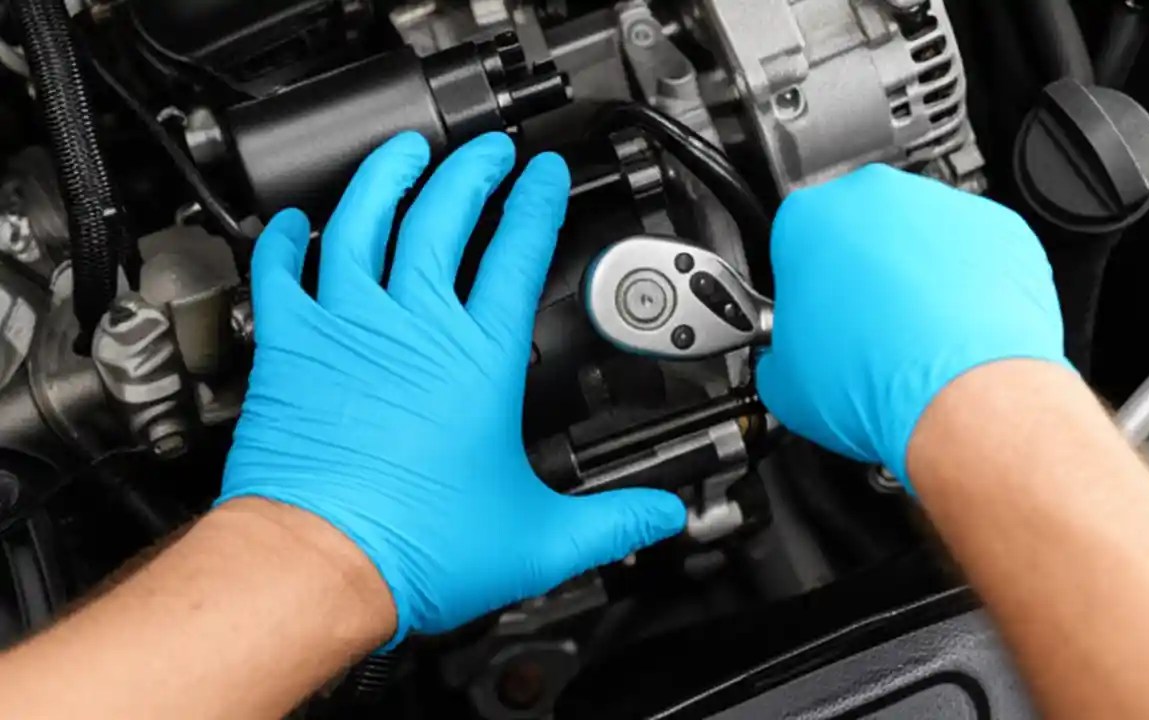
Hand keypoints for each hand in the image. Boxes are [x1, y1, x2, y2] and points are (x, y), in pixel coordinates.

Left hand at [219, 132, 686, 644]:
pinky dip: (288, 239)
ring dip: (387, 177)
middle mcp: (413, 325)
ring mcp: (347, 326)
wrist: (317, 562)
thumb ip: (610, 523)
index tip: (545, 177)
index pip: (518, 253)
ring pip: (365, 221)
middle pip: (444, 216)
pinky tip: (294, 222)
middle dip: (472, 171)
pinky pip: (283, 270)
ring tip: (404, 151)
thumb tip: (661, 517)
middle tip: (487, 152)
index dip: (537, 204)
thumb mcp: (537, 541)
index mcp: (478, 358)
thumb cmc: (413, 546)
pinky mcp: (291, 345)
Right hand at [756, 164, 1068, 484]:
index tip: (811, 315)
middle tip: (863, 331)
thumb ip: (776, 355)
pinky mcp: (1001, 229)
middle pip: (858, 227)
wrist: (965, 401)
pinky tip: (956, 331)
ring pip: (919, 233)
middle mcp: (876, 198)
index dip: (800, 284)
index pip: (791, 241)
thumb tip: (784, 364)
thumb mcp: (785, 385)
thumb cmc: (877, 383)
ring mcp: (943, 207)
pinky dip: (968, 282)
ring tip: (915, 338)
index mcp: (809, 220)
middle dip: (858, 272)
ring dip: (913, 274)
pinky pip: (975, 250)